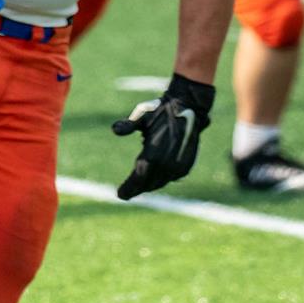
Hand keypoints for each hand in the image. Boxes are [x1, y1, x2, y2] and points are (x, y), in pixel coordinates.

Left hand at [111, 73, 214, 199]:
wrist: (188, 107)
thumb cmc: (160, 110)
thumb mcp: (141, 114)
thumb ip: (128, 125)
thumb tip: (114, 130)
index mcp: (153, 154)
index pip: (138, 179)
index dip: (129, 188)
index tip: (120, 195)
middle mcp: (166, 165)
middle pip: (148, 184)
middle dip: (136, 189)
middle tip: (126, 192)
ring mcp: (178, 167)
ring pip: (160, 183)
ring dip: (148, 186)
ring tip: (137, 187)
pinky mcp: (186, 165)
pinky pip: (171, 178)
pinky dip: (161, 180)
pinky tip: (154, 178)